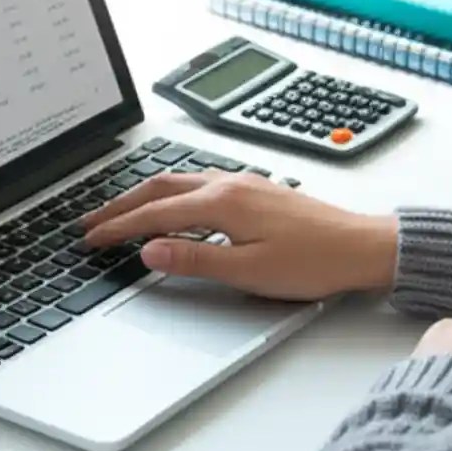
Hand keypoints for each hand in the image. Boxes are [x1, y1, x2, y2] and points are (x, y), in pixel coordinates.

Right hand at [81, 172, 397, 300]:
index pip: (155, 213)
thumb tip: (150, 251)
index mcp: (223, 202)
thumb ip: (195, 258)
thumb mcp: (247, 270)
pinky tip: (173, 201)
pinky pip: (200, 181)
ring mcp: (244, 182)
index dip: (118, 227)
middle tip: (91, 220)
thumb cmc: (313, 261)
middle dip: (121, 204)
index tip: (91, 238)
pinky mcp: (256, 188)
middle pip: (160, 187)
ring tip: (121, 210)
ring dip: (145, 194)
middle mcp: (230, 183)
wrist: (361, 247)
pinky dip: (173, 191)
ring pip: (180, 180)